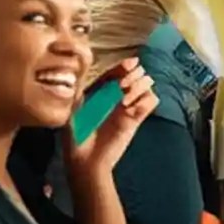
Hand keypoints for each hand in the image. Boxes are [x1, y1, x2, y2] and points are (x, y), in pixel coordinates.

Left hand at [65, 58, 157, 175]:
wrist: (87, 160)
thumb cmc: (76, 135)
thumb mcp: (72, 108)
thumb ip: (79, 88)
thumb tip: (84, 68)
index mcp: (100, 91)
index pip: (114, 72)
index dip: (122, 66)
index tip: (130, 64)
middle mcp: (116, 95)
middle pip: (134, 75)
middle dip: (132, 76)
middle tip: (123, 85)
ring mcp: (128, 106)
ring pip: (146, 86)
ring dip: (139, 88)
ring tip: (125, 101)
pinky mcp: (137, 118)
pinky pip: (151, 101)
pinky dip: (146, 101)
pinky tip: (132, 109)